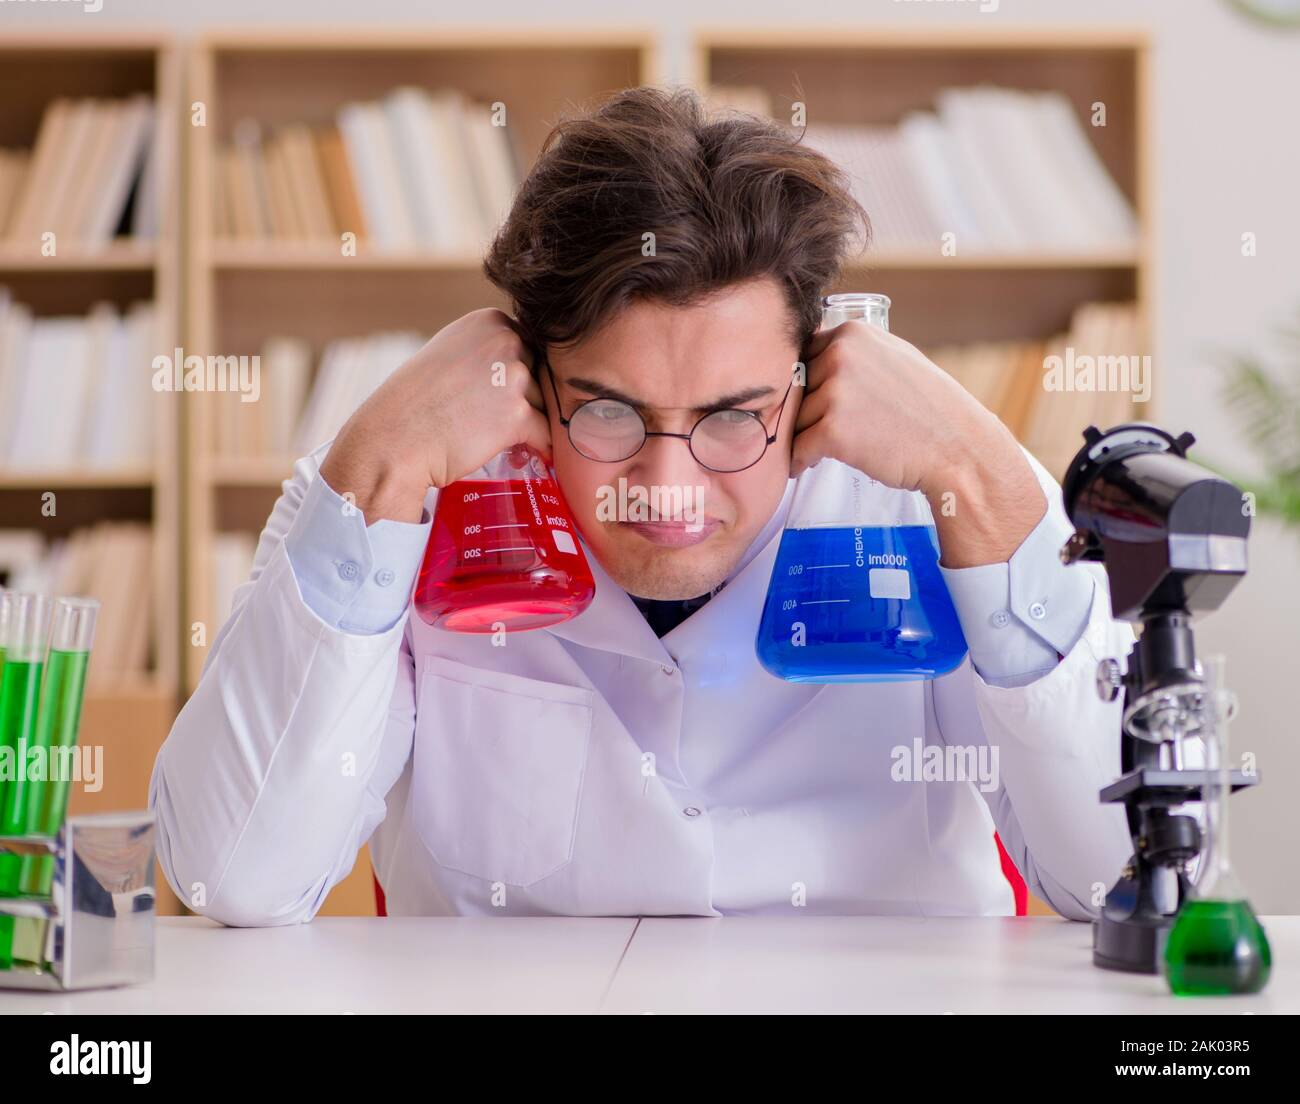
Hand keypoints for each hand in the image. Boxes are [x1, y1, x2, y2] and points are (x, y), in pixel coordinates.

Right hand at [319, 308, 550, 523]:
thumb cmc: (413, 404)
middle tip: (499, 419)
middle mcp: (506, 341)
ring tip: (499, 438)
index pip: (527, 347)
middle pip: (539, 373)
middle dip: (525, 397)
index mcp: (489, 321)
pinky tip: (533, 455)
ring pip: (542, 404)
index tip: (499, 393)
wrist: (393, 441)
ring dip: (528, 423)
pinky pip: (546, 433)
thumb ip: (486, 352)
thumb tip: (524, 368)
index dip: (516, 373)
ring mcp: (514, 378)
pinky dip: (541, 447)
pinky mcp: (518, 416)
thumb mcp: (449, 354)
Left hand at [791, 319, 1045, 566]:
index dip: (807, 383)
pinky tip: (807, 465)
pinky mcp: (833, 432)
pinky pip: (797, 448)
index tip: (815, 403)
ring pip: (795, 418)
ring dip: (804, 436)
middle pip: (796, 387)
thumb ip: (856, 352)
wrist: (957, 449)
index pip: (804, 354)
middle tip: (822, 430)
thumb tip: (816, 356)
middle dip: (805, 411)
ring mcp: (836, 393)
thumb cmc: (929, 408)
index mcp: (852, 333)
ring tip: (828, 448)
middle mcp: (841, 356)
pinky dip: (798, 460)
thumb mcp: (895, 357)